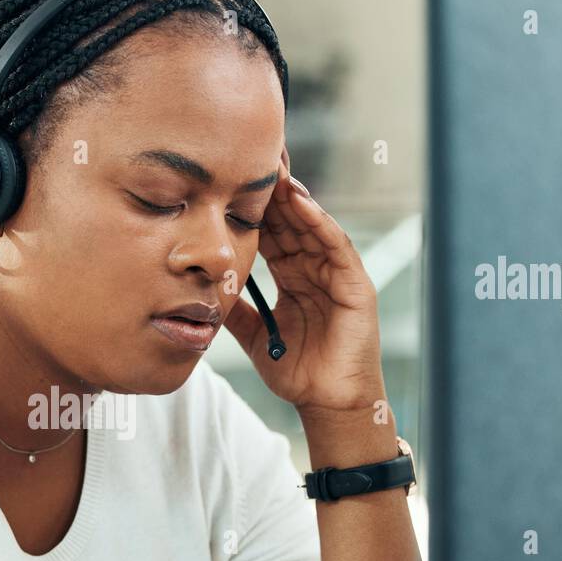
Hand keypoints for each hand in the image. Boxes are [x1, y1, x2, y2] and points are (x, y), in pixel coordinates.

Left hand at [223, 148, 387, 414]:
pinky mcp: (356, 285)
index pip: (271, 234)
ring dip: (293, 198)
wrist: (326, 403)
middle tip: (251, 157)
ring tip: (274, 170)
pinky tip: (301, 203)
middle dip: (272, 191)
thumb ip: (235, 312)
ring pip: (312, 227)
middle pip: (291, 222)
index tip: (230, 181)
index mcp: (293, 278)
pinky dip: (319, 223)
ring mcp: (336, 275)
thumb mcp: (254, 337)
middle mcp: (315, 270)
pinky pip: (336, 246)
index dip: (252, 209)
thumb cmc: (295, 373)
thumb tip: (205, 292)